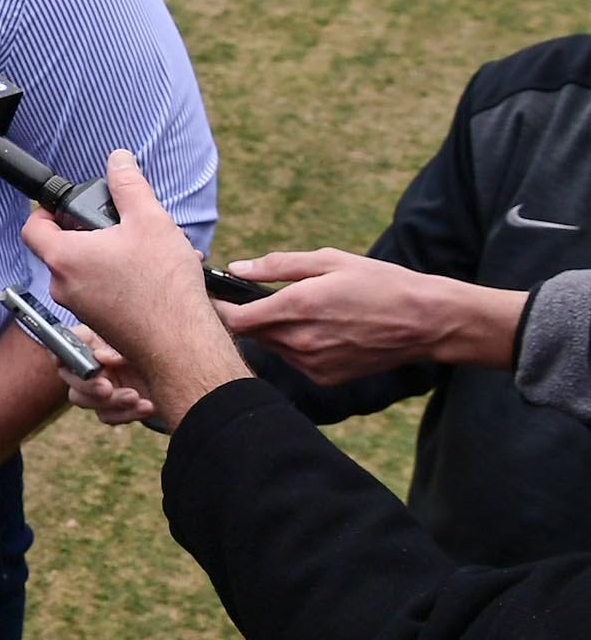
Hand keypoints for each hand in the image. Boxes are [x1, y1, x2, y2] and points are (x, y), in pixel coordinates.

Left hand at [21, 150, 249, 429]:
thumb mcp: (149, 219)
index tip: (65, 205)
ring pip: (87, 270)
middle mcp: (62, 286)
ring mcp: (79, 309)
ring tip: (149, 251)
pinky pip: (101, 291)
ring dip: (113, 256)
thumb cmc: (162, 285)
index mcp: (64, 257)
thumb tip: (118, 160)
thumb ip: (129, 185)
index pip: (33, 227)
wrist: (180, 344)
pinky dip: (121, 279)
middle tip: (122, 225)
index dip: (45, 210)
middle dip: (92, 232)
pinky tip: (155, 276)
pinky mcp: (99, 324)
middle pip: (63, 248)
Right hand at [59, 324, 161, 429]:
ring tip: (135, 397)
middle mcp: (94, 362)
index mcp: (95, 339)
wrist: (192, 377)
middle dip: (86, 384)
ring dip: (109, 401)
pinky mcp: (114, 407)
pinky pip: (106, 415)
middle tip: (107, 387)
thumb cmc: (169, 348)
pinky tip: (147, 406)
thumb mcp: (144, 340)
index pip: (66, 341)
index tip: (63, 360)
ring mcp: (102, 385)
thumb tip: (100, 357)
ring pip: (83, 399)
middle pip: (69, 375)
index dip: (60, 351)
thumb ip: (118, 346)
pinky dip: (125, 414)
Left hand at [214, 249, 527, 382]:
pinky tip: (314, 330)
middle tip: (245, 298)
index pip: (233, 318)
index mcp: (296, 308)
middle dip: (242, 317)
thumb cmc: (379, 283)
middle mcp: (300, 342)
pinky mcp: (324, 378)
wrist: (426, 322)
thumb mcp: (328, 261)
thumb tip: (237, 268)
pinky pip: (293, 361)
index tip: (214, 295)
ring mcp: (312, 365)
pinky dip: (292, 346)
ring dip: (269, 331)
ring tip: (290, 311)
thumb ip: (277, 266)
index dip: (218, 307)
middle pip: (248, 334)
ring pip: (270, 348)